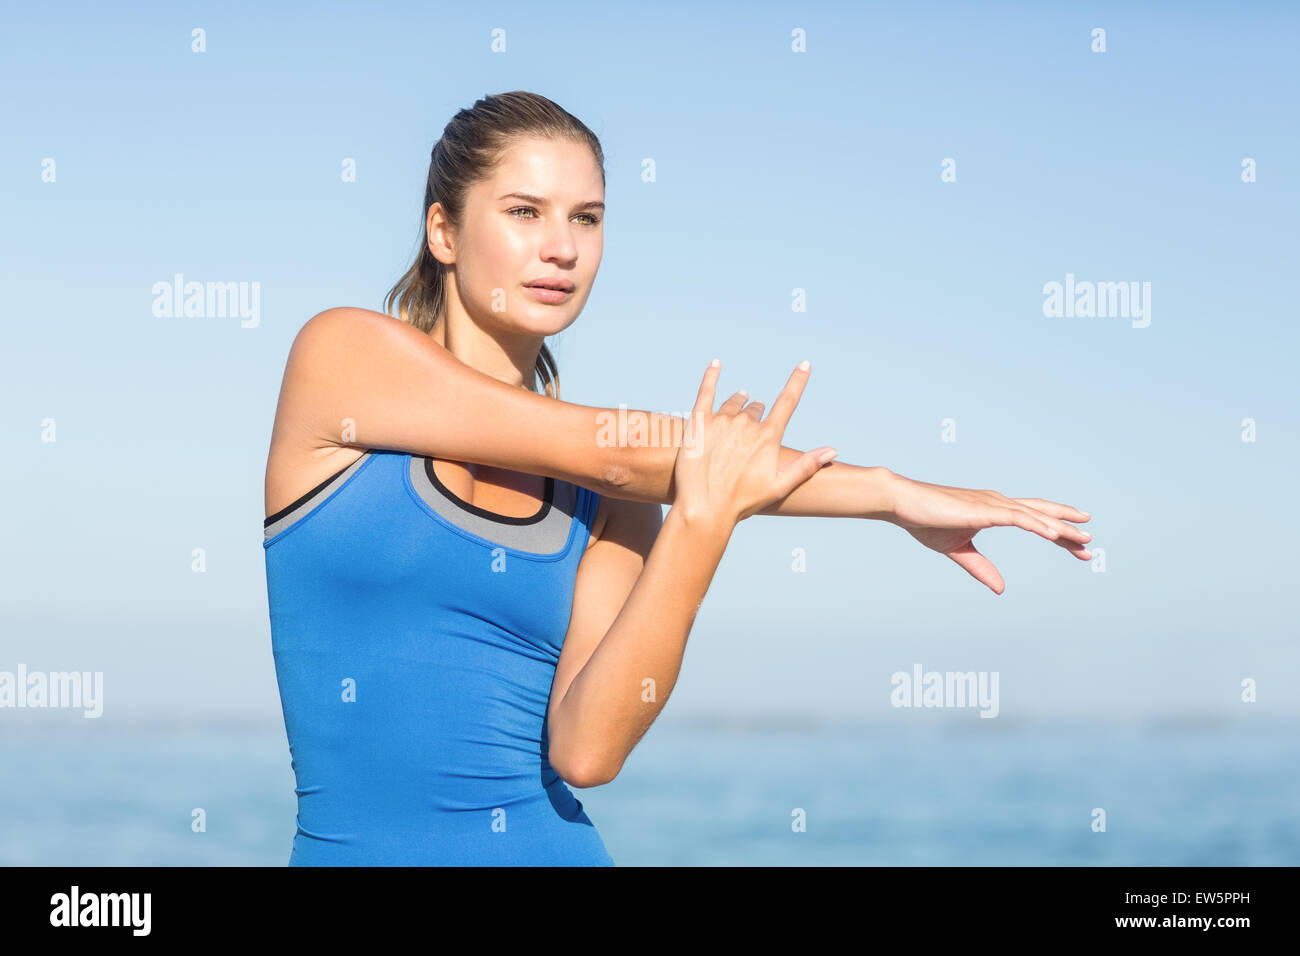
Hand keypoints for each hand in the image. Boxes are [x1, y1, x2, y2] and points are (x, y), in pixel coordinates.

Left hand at [672, 359, 837, 529]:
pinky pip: (706, 391)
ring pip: (733, 404)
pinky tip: (716, 364)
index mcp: (768, 436)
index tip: (804, 365)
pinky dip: (711, 376)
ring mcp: (721, 421)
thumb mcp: (779, 486)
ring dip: (738, 404)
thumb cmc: (743, 501)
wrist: (704, 509)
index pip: (787, 401)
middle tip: (749, 433)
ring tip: (736, 412)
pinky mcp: (698, 422)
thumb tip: (833, 450)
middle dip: (756, 414)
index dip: (797, 381)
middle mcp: (746, 423)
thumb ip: (807, 465)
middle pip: (755, 408)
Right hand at [883, 474, 1092, 593]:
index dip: (1056, 534)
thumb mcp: (957, 550)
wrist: (902, 503)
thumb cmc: (925, 521)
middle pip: (1041, 514)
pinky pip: (1017, 517)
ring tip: (1082, 538)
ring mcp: (992, 504)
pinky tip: (1053, 534)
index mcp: (993, 510)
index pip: (1032, 520)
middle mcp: (998, 503)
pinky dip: (1037, 525)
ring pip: (1035, 515)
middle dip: (1067, 529)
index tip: (1077, 547)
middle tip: (1090, 544)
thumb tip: (1002, 589)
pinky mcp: (984, 509)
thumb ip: (981, 568)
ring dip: (1060, 527)